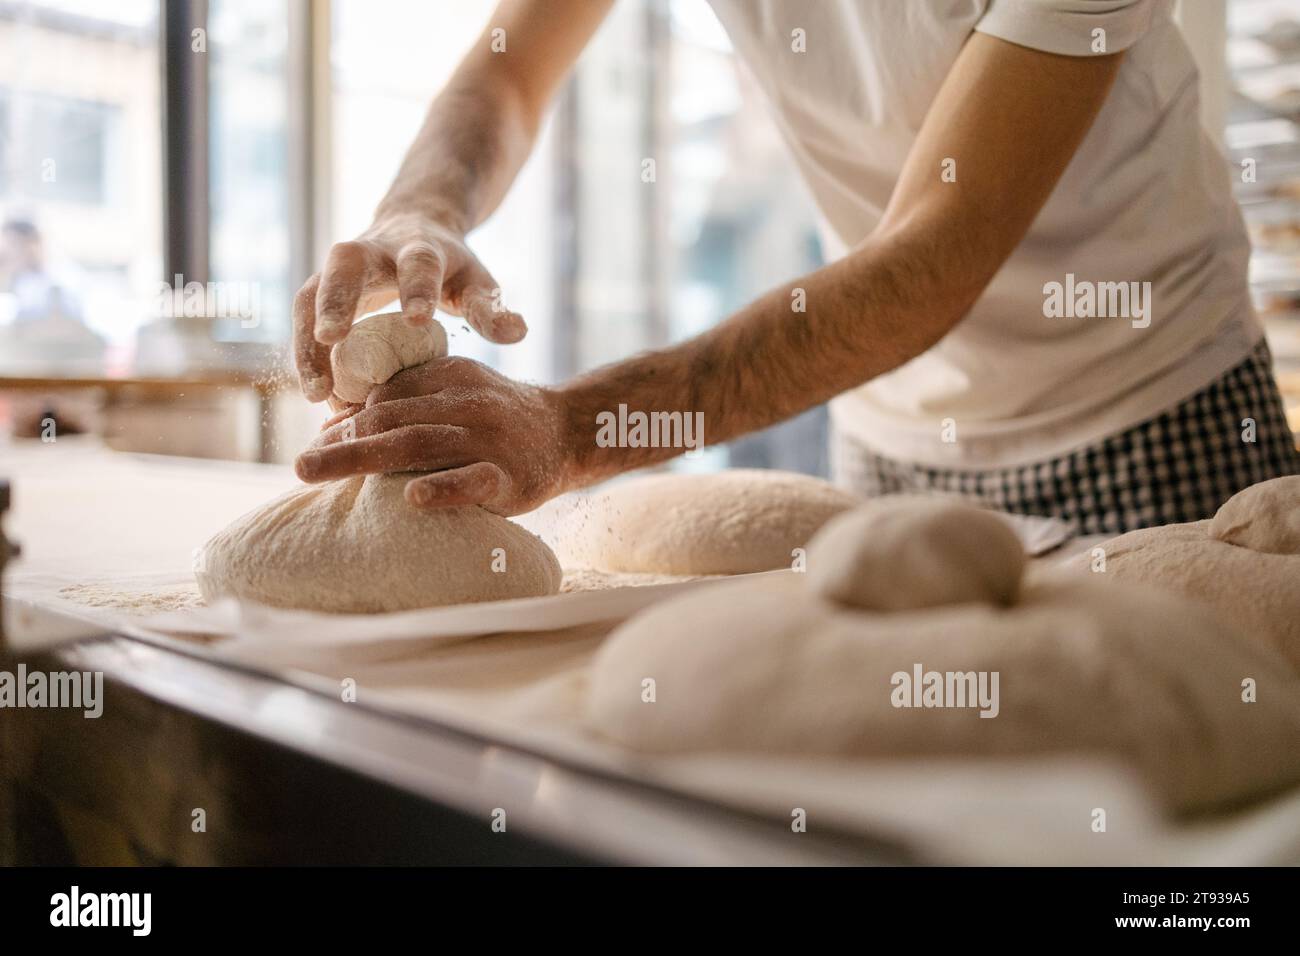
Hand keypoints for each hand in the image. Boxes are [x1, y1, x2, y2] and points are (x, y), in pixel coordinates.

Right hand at [292, 212, 526, 402]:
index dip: (417, 287)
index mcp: (419, 249)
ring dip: (308, 341)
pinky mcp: (320, 288)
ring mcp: (339, 268)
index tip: (418, 319)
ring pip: (311, 294)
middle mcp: (371, 251)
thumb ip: (492, 307)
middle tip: (329, 338)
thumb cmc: (451, 267)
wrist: (413, 225)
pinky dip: (304, 354)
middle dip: (336, 299)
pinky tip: (314, 394)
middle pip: (345, 266)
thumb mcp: (477, 281)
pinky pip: (303, 319)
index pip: (418, 263)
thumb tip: (518, 332)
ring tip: (316, 391)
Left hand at [294, 357, 571, 515]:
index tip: (316, 445)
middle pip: (391, 419)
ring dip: (364, 458)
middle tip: (302, 466)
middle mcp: (465, 402)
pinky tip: (413, 499)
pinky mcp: (510, 477)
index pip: (385, 397)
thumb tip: (333, 426)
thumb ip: (404, 403)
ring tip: (321, 472)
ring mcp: (488, 439)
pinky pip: (473, 481)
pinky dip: (443, 489)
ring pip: (418, 445)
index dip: (346, 421)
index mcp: (447, 377)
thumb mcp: (455, 394)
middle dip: (341, 441)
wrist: (568, 432)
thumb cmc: (497, 420)